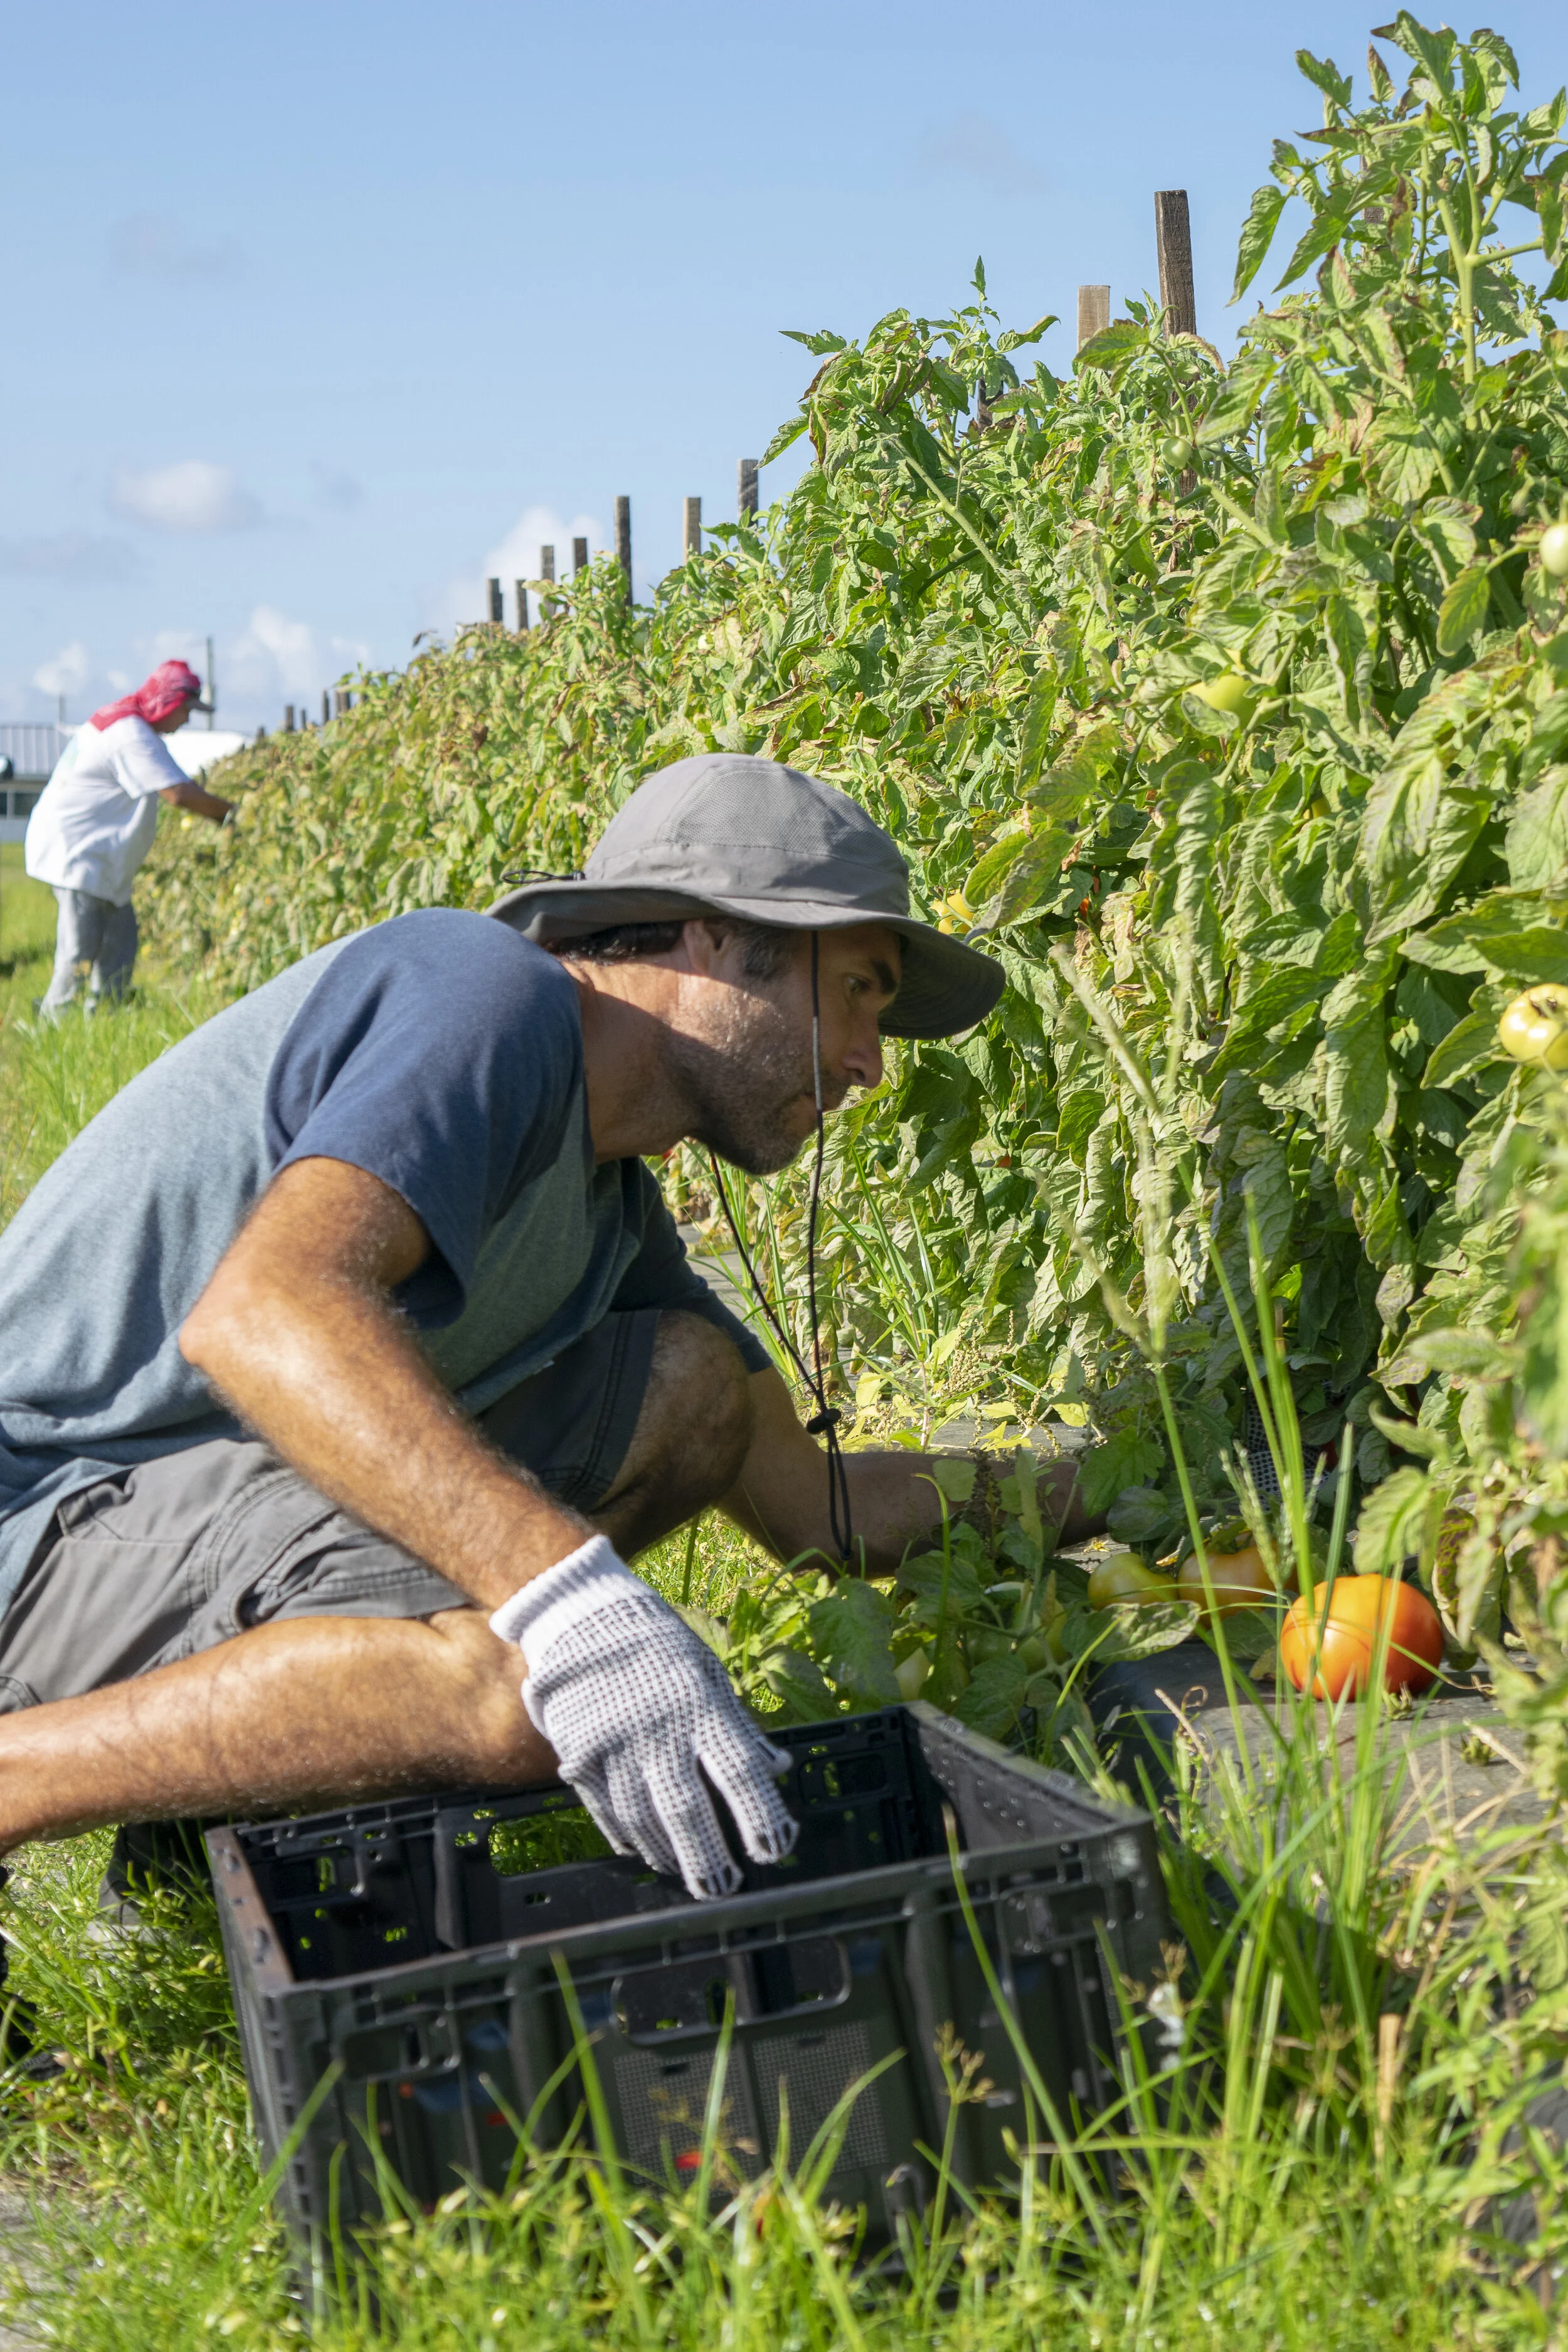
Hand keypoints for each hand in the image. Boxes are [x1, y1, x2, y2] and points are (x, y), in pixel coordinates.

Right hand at [490, 1536, 797, 1898]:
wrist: (586, 1620)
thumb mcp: (709, 1676)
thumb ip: (741, 1727)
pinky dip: (627, 1836)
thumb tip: (778, 1770)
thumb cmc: (661, 1652)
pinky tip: (644, 1851)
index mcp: (701, 1704)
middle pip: (686, 1808)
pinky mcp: (581, 1754)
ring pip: (643, 1818)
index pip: (739, 1769)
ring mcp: (615, 1744)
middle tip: (724, 1890)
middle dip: (708, 1858)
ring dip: (667, 1852)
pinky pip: (606, 1809)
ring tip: (683, 1871)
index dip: (760, 1814)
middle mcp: (659, 1728)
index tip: (775, 1850)